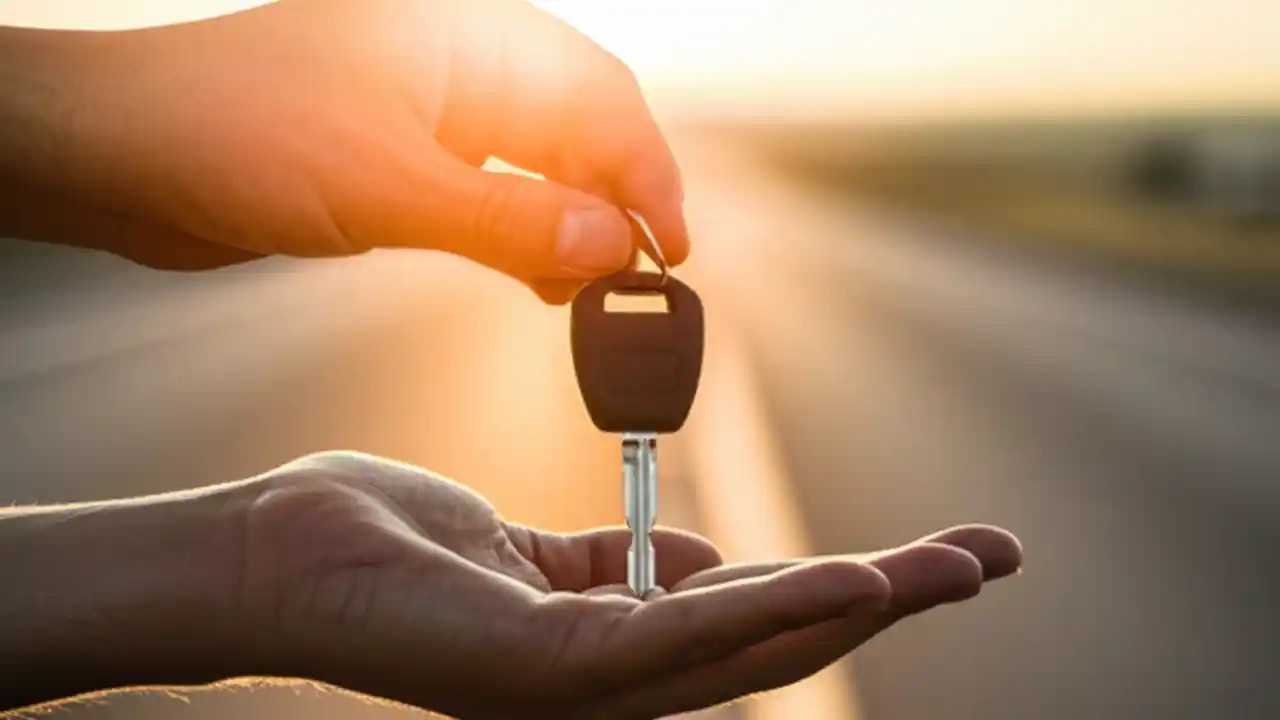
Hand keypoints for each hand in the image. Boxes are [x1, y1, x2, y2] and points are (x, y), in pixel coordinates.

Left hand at [0, 0, 685, 302]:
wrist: (122, 155)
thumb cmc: (232, 133)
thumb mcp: (389, 187)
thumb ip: (508, 221)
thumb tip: (607, 244)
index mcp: (465, 34)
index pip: (596, 94)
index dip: (645, 170)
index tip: (668, 244)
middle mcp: (456, 63)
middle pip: (576, 127)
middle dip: (615, 200)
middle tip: (640, 278)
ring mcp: (428, 110)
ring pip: (536, 164)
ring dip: (572, 225)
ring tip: (594, 289)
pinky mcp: (400, 157)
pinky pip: (490, 193)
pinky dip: (523, 236)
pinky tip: (541, 278)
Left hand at [1, 451, 1020, 717]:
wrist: (284, 553)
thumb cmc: (394, 547)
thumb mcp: (533, 551)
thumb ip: (621, 565)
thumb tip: (715, 561)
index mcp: (611, 651)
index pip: (754, 622)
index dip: (846, 591)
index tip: (925, 553)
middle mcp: (609, 685)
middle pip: (775, 644)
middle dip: (888, 600)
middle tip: (987, 558)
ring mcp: (580, 687)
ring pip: (746, 650)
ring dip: (852, 607)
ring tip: (941, 569)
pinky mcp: (546, 671)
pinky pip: (673, 639)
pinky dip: (762, 611)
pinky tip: (836, 584)